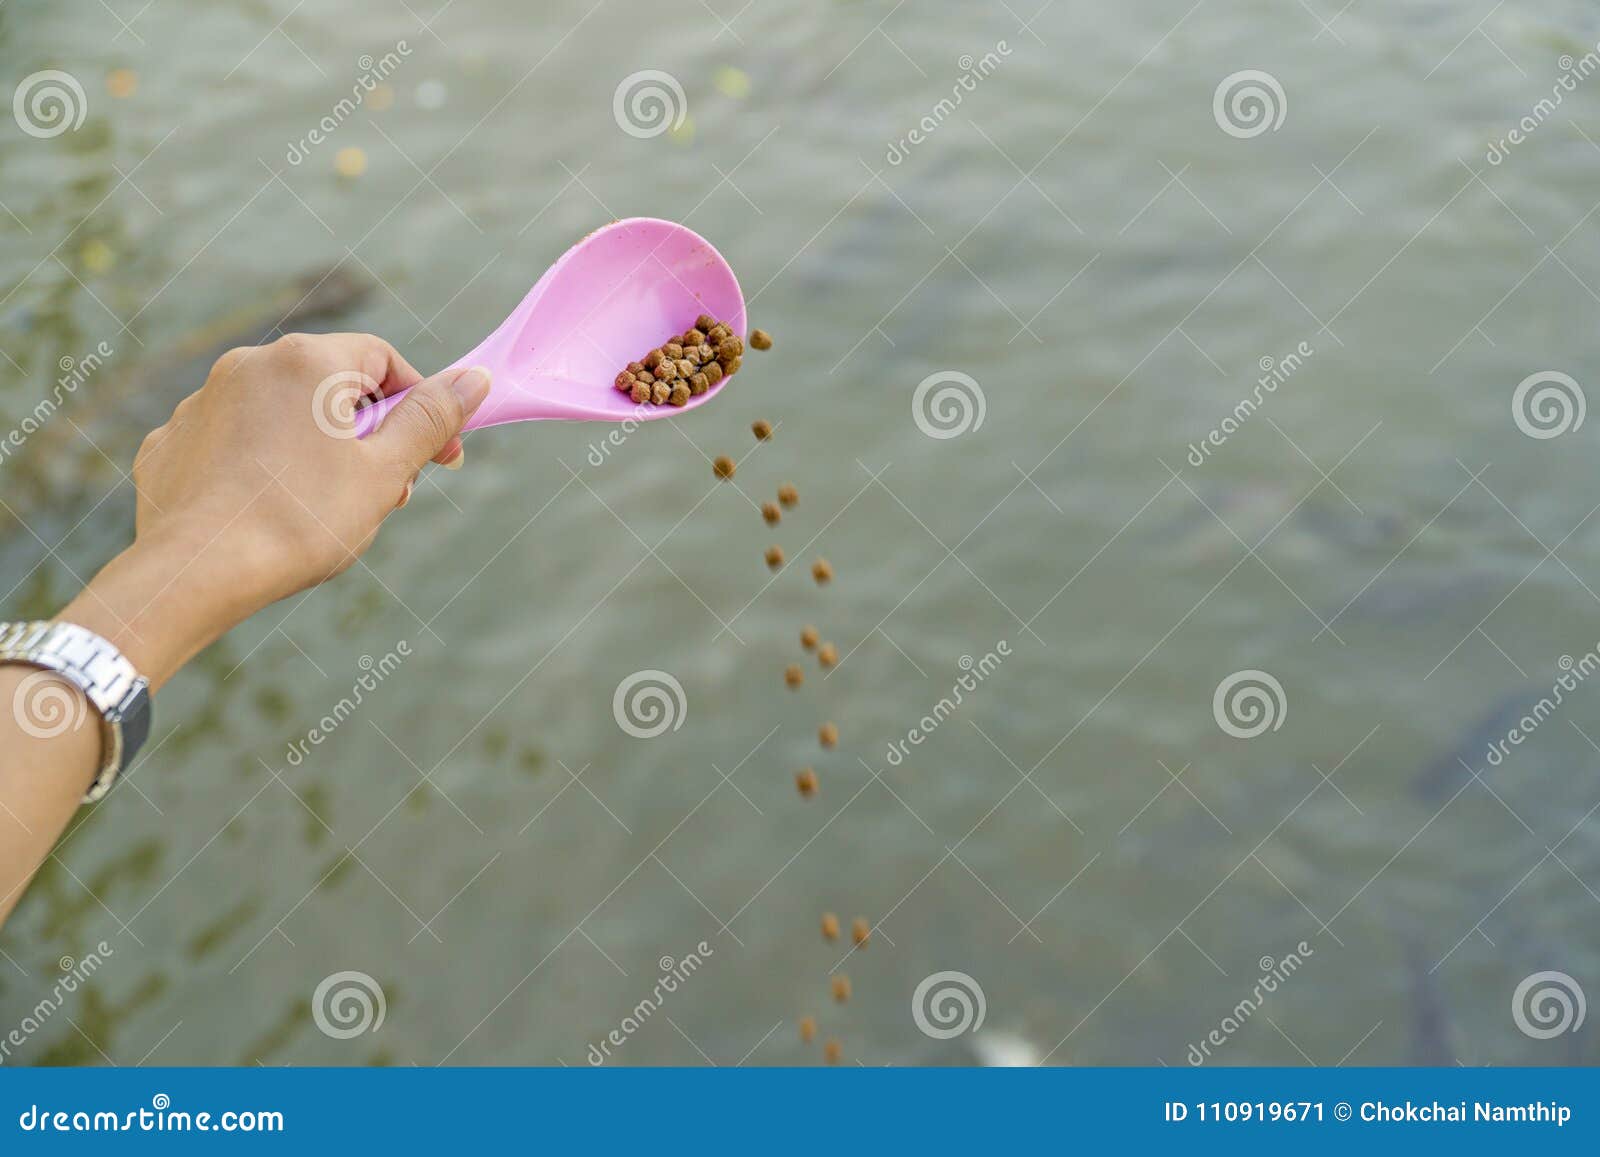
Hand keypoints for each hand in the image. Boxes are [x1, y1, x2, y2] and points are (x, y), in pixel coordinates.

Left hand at [60, 332, 490, 687]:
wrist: (193, 573)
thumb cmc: (298, 521)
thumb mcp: (384, 472)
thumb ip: (430, 420)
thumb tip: (473, 380)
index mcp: (306, 362)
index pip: (385, 360)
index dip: (421, 405)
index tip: (441, 457)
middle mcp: (248, 365)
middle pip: (333, 387)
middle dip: (369, 435)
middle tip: (386, 493)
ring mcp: (202, 402)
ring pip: (282, 415)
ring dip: (316, 452)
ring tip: (326, 511)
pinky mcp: (172, 441)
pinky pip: (235, 442)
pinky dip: (261, 467)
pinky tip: (269, 512)